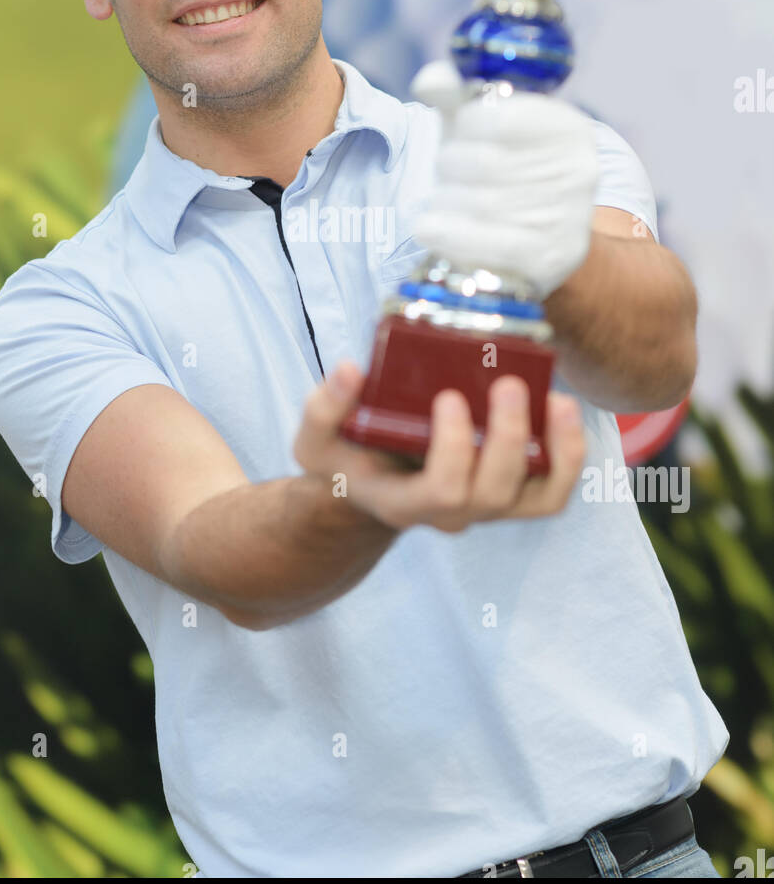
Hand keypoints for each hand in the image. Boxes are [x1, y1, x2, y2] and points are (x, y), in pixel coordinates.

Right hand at [293, 361, 587, 532]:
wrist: (371, 487)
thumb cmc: (346, 459)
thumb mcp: (315, 441)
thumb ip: (323, 408)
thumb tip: (351, 370)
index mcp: (404, 503)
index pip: (442, 492)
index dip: (454, 448)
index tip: (449, 396)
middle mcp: (451, 513)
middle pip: (493, 495)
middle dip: (507, 439)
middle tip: (507, 385)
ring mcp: (486, 506)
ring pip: (539, 500)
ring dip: (557, 452)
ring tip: (558, 401)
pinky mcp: (512, 491)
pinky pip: (553, 488)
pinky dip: (568, 453)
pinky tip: (564, 408)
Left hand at [409, 61, 599, 299]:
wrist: (536, 243)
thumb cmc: (503, 172)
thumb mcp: (480, 128)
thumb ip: (454, 95)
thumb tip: (430, 80)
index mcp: (568, 128)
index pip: (499, 117)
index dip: (466, 125)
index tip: (463, 134)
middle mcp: (578, 171)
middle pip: (484, 163)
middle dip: (451, 166)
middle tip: (451, 174)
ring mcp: (568, 218)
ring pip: (477, 203)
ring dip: (446, 201)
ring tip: (449, 202)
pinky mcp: (548, 258)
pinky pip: (482, 241)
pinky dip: (445, 233)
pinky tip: (429, 228)